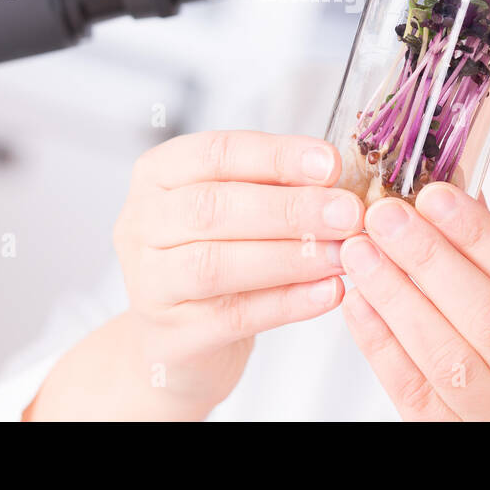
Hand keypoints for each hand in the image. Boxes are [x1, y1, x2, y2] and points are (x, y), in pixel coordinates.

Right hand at [54, 130, 362, 418]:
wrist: (177, 336)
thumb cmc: (214, 253)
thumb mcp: (235, 207)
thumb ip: (274, 186)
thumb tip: (334, 176)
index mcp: (158, 175)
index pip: (214, 153)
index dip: (275, 157)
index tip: (330, 163)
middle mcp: (141, 223)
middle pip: (213, 208)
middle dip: (289, 209)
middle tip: (348, 214)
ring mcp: (149, 282)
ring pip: (216, 264)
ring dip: (289, 257)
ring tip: (341, 255)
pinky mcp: (170, 335)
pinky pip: (232, 316)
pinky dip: (286, 303)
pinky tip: (327, 293)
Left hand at [339, 182, 489, 420]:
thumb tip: (448, 185)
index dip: (481, 236)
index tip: (434, 195)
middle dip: (431, 260)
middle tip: (386, 216)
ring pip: (447, 359)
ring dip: (397, 297)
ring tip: (362, 252)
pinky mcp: (452, 441)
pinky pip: (412, 391)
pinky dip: (380, 342)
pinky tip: (359, 301)